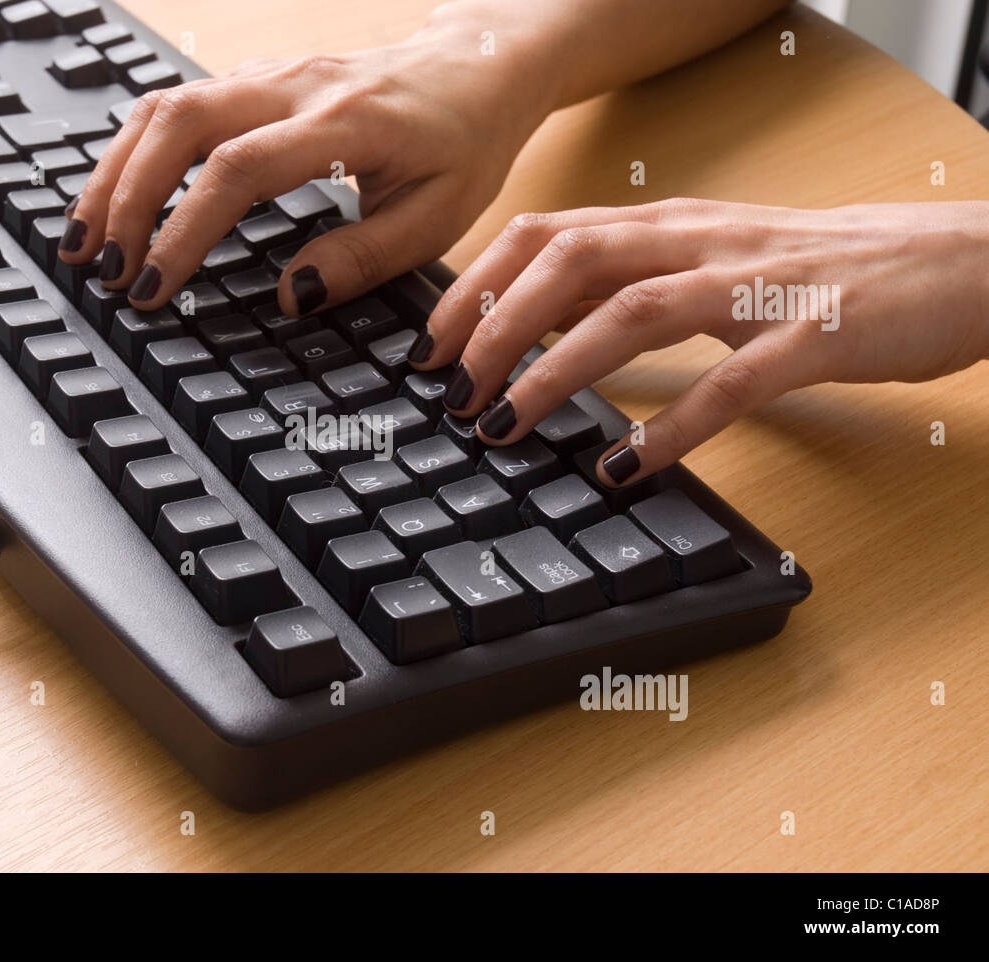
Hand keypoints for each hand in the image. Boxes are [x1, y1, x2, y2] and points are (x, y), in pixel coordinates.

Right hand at [58, 8, 557, 313]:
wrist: (478, 66)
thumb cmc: (464, 142)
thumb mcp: (437, 217)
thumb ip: (363, 258)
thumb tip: (288, 296)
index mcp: (344, 123)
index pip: (239, 171)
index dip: (185, 231)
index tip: (153, 287)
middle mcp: (295, 85)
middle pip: (179, 125)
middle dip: (126, 200)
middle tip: (99, 269)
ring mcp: (269, 74)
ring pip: (164, 107)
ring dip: (115, 173)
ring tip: (84, 240)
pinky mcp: (256, 79)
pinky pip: (176, 104)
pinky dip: (133, 150)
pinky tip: (114, 195)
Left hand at [410, 199, 988, 483]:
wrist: (962, 262)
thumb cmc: (825, 271)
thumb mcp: (711, 260)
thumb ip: (630, 281)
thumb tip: (535, 322)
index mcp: (672, 224)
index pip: (547, 234)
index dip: (476, 286)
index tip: (430, 345)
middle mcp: (701, 243)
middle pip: (571, 260)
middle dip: (495, 327)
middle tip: (452, 394)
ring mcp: (756, 286)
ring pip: (633, 310)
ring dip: (556, 369)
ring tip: (507, 425)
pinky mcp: (813, 336)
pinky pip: (728, 383)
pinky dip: (668, 427)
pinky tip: (621, 468)